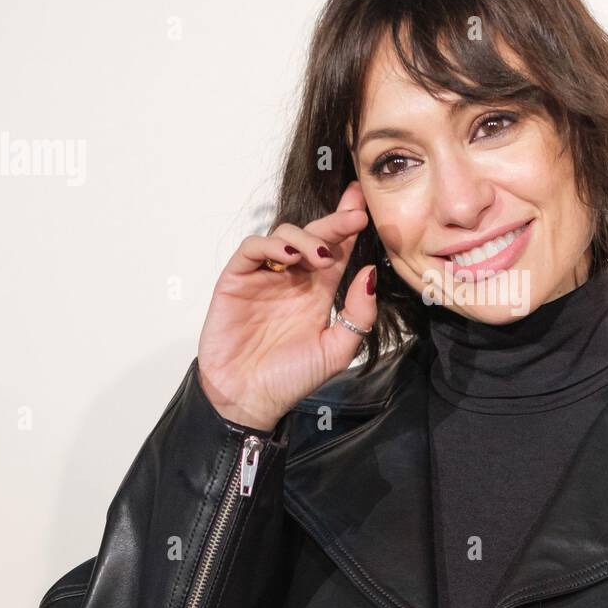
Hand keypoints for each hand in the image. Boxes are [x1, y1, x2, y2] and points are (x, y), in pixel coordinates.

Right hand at [196, 181, 377, 429]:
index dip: (350, 228)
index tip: (366, 209)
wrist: (249, 399)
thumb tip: (371, 273)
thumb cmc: (291, 378)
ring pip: (284, 235)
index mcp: (319, 292)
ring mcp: (264, 276)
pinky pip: (252, 249)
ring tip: (320, 256)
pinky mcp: (236, 280)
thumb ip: (358, 315)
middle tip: (355, 216)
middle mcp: (292, 279)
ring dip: (306, 237)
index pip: (338, 250)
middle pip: (315, 236)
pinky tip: (289, 256)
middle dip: (336, 222)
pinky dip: (271, 244)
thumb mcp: (337, 350)